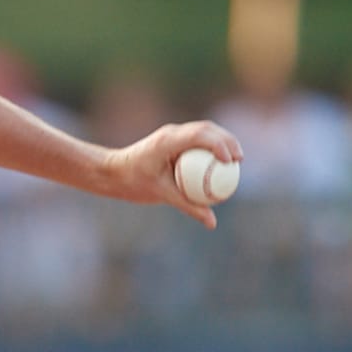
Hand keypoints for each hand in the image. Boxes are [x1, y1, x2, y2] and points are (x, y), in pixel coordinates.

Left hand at [102, 120, 243, 228]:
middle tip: (240, 159)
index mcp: (166, 141)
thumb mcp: (162, 195)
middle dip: (227, 140)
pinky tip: (220, 164)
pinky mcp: (172, 140)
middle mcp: (170, 133)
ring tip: (236, 159)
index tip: (231, 162)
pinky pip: (196, 140)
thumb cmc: (133, 182)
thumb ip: (188, 206)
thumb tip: (212, 223)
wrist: (112, 172)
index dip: (219, 144)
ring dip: (221, 140)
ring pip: (203, 130)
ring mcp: (171, 135)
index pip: (199, 135)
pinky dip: (210, 147)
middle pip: (206, 128)